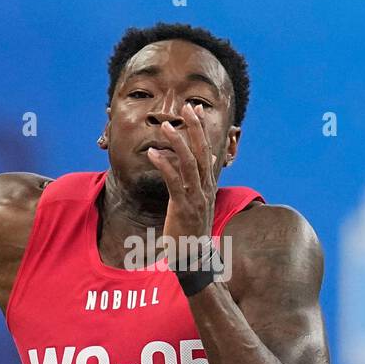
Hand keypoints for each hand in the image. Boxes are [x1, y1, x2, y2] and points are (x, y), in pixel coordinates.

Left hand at [146, 103, 218, 251]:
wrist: (193, 256)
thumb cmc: (192, 229)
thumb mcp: (199, 201)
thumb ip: (202, 179)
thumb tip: (211, 159)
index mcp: (208, 184)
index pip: (208, 150)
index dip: (202, 131)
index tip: (196, 112)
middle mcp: (205, 187)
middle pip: (202, 151)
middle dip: (195, 128)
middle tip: (188, 107)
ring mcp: (196, 197)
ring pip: (189, 163)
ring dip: (178, 142)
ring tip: (166, 126)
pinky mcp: (183, 206)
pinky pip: (174, 181)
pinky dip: (164, 165)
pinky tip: (153, 154)